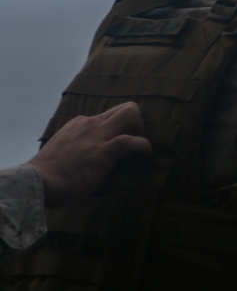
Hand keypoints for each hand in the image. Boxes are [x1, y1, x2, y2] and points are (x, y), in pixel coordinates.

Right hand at [28, 102, 151, 208]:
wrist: (37, 183)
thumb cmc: (47, 175)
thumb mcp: (62, 153)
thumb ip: (75, 149)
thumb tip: (84, 159)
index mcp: (78, 124)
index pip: (106, 116)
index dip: (118, 130)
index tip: (120, 146)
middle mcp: (89, 124)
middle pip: (124, 108)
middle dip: (136, 123)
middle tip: (134, 144)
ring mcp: (97, 135)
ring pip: (131, 113)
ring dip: (141, 130)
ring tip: (139, 150)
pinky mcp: (103, 150)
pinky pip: (133, 141)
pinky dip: (144, 147)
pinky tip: (145, 156)